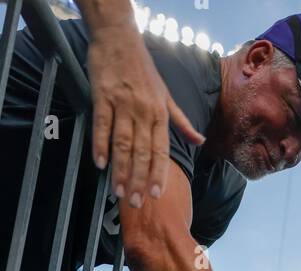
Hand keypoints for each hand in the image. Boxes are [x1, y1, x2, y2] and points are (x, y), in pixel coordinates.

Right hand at [87, 20, 203, 206]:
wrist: (119, 37)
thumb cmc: (143, 68)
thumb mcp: (167, 95)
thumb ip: (182, 122)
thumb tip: (200, 142)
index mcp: (160, 113)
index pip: (161, 150)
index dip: (159, 174)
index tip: (156, 195)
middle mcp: (143, 111)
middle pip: (142, 152)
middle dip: (140, 180)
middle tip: (136, 203)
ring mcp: (123, 104)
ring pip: (123, 143)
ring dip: (121, 169)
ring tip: (119, 191)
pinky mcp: (103, 96)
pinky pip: (102, 124)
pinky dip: (100, 144)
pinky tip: (99, 163)